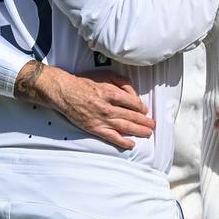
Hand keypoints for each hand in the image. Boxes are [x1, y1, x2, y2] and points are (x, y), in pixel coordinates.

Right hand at [18, 63, 154, 149]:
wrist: (64, 92)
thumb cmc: (85, 82)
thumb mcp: (106, 75)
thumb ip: (122, 82)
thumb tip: (134, 93)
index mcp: (112, 93)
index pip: (134, 103)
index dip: (142, 108)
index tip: (144, 110)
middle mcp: (109, 107)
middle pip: (132, 116)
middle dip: (145, 122)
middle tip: (153, 125)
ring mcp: (102, 119)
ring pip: (125, 127)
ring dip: (139, 131)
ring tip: (148, 133)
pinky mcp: (95, 128)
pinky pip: (111, 137)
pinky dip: (123, 141)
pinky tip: (131, 144)